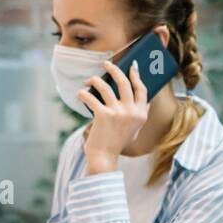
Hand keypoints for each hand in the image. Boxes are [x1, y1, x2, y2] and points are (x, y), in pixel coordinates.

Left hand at [80, 58, 149, 174]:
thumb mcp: (134, 129)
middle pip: (124, 83)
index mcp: (141, 115)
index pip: (142, 90)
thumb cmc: (117, 143)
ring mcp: (118, 113)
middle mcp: (132, 112)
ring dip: (95, 80)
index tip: (131, 66)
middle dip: (114, 70)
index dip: (136, 76)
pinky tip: (80, 94)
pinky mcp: (103, 115)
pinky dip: (83, 94)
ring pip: (105, 86)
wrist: (104, 157)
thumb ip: (138, 114)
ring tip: (89, 80)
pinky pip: (91, 97)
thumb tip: (141, 98)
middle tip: (106, 64)